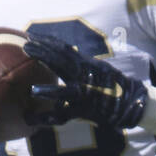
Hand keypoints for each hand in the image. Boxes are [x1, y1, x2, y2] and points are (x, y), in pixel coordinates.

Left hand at [23, 34, 148, 130]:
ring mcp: (85, 95)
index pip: (64, 50)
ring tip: (33, 91)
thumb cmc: (111, 84)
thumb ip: (80, 62)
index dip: (47, 42)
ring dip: (49, 92)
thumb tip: (61, 53)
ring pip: (66, 94)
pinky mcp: (84, 111)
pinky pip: (63, 116)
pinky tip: (29, 119)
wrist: (130, 103)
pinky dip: (45, 118)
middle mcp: (85, 78)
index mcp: (87, 65)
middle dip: (44, 54)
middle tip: (26, 47)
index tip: (31, 36)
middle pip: (62, 63)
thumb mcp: (97, 67)